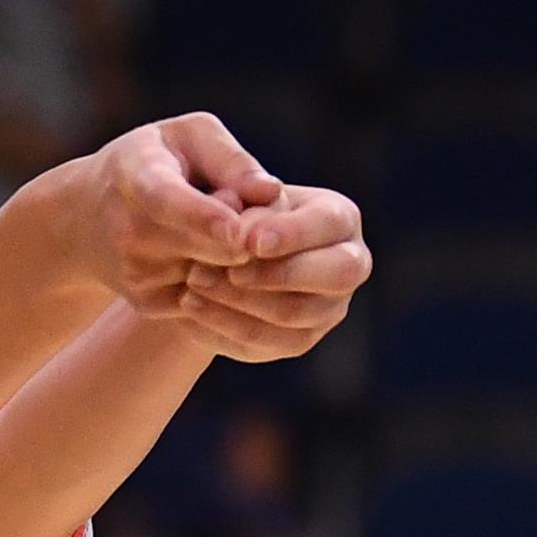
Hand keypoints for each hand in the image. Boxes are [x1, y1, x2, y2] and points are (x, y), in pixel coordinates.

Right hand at [61, 112, 282, 306]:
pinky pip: (212, 300)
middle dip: (251, 237)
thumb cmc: (153, 162)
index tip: (237, 230)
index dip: (203, 216)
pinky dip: (228, 282)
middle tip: (259, 217)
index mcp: (136, 176)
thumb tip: (271, 193)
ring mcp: (136, 274)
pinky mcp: (148, 304)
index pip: (168, 199)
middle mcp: (129, 231)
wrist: (85, 218)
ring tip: (231, 230)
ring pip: (219, 276)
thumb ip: (230, 159)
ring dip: (243, 259)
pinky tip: (216, 257)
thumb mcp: (186, 137)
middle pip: (208, 248)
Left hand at [157, 184, 369, 362]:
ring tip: (194, 283)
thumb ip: (242, 197)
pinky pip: (264, 343)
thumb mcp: (235, 192)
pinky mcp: (297, 340)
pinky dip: (223, 326)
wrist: (221, 250)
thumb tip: (237, 220)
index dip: (292, 234)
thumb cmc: (235, 208)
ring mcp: (327, 309)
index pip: (329, 223)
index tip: (250, 241)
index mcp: (340, 218)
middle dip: (277, 274)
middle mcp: (347, 265)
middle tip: (228, 270)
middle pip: (336, 275)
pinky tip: (189, 306)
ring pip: (294, 315)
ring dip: (239, 301)